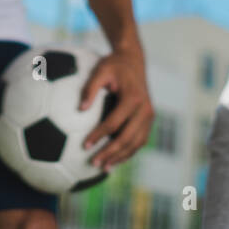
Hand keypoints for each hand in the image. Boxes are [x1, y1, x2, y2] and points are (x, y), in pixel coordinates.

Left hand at [79, 48, 153, 169]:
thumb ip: (90, 88)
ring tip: (104, 168)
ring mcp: (149, 116)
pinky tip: (115, 159)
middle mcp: (145, 109)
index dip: (98, 136)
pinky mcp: (149, 120)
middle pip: (127, 138)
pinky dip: (129, 152)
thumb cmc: (114, 65)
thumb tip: (79, 109)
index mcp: (133, 98)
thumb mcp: (100, 70)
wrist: (133, 61)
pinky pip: (140, 140)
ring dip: (121, 157)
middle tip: (94, 163)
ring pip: (136, 143)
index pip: (114, 123)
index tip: (84, 146)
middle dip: (110, 153)